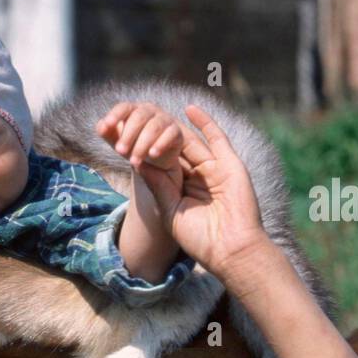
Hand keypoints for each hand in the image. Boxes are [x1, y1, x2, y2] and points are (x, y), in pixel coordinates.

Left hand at [97, 101, 184, 201]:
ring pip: (154, 126)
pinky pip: (170, 134)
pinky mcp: (176, 132)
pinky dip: (161, 144)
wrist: (153, 158)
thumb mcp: (116, 140)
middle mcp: (149, 111)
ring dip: (142, 144)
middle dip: (128, 135)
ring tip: (134, 162)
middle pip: (139, 117)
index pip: (124, 107)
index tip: (107, 126)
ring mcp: (164, 119)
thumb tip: (101, 126)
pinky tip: (152, 154)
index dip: (115, 115)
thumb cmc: (132, 144)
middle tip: (120, 152)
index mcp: (133, 110)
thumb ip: (106, 132)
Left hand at [139, 105, 270, 280]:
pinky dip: (205, 122)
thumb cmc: (200, 239)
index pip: (162, 165)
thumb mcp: (172, 211)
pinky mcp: (230, 164)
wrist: (230, 249)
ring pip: (191, 142)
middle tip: (137, 120)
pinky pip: (217, 138)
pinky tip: (188, 109)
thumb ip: (158, 186)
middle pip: (175, 150)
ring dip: (173, 128)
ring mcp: (215, 169)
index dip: (146, 153)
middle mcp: (198, 177)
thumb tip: (139, 162)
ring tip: (155, 112)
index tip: (126, 142)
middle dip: (156, 137)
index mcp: (183, 190)